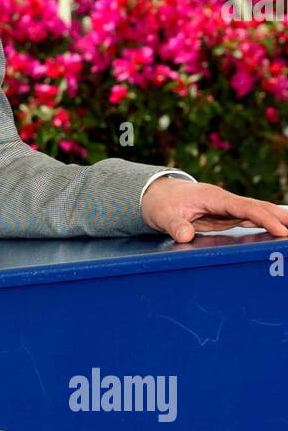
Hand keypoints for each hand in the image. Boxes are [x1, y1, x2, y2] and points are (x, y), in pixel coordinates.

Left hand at [141, 177, 287, 243]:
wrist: (155, 194)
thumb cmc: (160, 203)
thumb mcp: (163, 215)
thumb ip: (174, 225)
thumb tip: (185, 236)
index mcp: (214, 197)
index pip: (245, 208)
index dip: (264, 218)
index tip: (281, 230)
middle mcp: (224, 201)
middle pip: (258, 207)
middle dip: (280, 217)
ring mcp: (227, 208)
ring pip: (258, 212)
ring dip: (277, 219)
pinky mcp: (225, 215)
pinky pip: (250, 218)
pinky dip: (266, 223)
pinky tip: (279, 230)